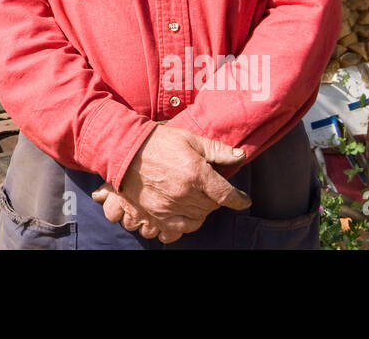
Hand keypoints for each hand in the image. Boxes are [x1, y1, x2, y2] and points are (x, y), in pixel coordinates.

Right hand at [107, 125, 252, 241]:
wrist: (125, 150)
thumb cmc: (159, 142)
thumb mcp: (190, 139)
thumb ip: (217, 150)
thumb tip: (240, 156)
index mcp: (197, 173)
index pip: (226, 194)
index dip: (239, 199)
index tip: (243, 200)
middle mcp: (186, 193)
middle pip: (212, 206)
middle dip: (216, 198)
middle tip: (211, 189)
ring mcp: (171, 206)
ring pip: (199, 217)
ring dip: (203, 210)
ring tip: (198, 199)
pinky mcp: (157, 214)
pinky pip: (181, 228)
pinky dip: (189, 222)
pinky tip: (188, 212)